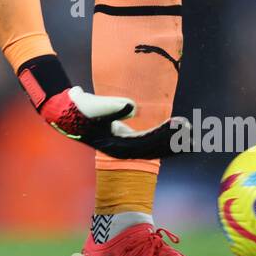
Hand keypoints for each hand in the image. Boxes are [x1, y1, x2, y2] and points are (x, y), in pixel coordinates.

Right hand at [16, 55, 189, 159]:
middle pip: (152, 149)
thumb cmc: (79, 108)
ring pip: (151, 146)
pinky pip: (147, 138)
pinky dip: (161, 134)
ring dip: (170, 139)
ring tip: (189, 129)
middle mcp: (120, 149)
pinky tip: (174, 127)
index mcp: (114, 147)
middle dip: (172, 140)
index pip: (144, 146)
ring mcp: (122, 143)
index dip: (163, 137)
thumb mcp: (95, 106)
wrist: (64, 109)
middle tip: (191, 128)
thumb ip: (114, 106)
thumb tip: (134, 107)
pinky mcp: (123, 135)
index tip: (179, 126)